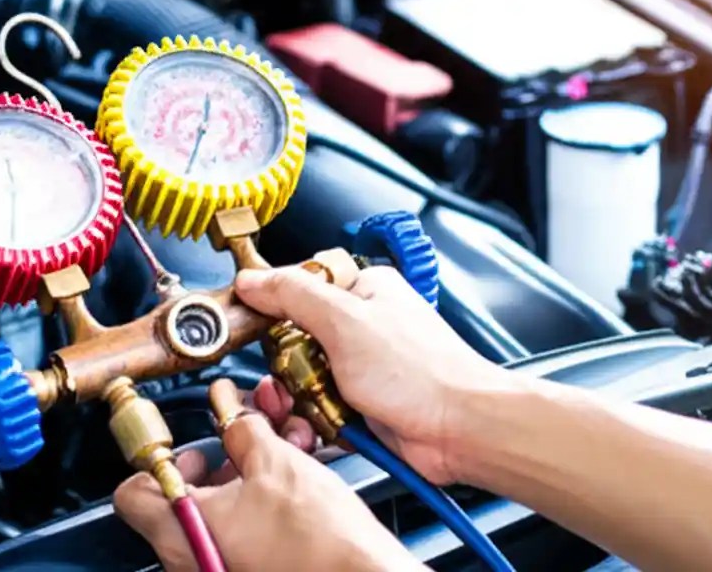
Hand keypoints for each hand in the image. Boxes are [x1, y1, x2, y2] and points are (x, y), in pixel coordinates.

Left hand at [114, 385, 420, 571]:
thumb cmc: (321, 542)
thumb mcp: (276, 462)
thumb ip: (243, 429)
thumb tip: (231, 411)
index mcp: (182, 529)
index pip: (134, 492)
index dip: (160, 461)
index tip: (188, 446)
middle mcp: (191, 560)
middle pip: (180, 501)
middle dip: (216, 464)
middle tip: (241, 450)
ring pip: (216, 518)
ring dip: (243, 483)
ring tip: (279, 465)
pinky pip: (239, 539)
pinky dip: (257, 512)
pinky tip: (290, 494)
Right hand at [235, 264, 516, 484]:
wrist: (459, 430)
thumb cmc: (423, 373)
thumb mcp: (345, 321)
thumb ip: (293, 295)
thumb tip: (253, 280)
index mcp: (363, 289)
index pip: (297, 285)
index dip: (271, 307)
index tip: (252, 326)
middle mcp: (361, 324)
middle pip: (292, 338)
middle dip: (285, 366)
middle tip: (290, 377)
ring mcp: (360, 365)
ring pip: (301, 378)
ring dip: (298, 399)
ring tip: (310, 408)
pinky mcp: (360, 402)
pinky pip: (317, 408)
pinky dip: (315, 421)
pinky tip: (323, 427)